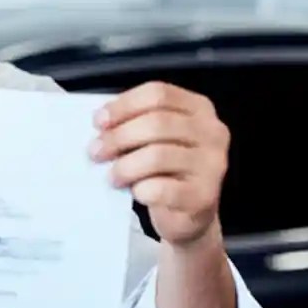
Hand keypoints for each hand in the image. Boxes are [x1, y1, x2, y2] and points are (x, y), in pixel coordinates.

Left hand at [89, 81, 229, 249]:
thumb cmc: (165, 169)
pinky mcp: (204, 196)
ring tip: (112, 176)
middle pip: (157, 123)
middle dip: (118, 137)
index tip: (98, 121)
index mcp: (199, 108)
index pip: (158, 94)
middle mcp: (212, 132)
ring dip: (125, 166)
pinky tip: (136, 192)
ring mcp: (212, 165)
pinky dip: (141, 190)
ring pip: (157, 155)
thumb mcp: (155, 138)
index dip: (123, 105)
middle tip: (95, 151)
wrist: (188, 213)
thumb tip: (101, 125)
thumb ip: (134, 124)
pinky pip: (162, 188)